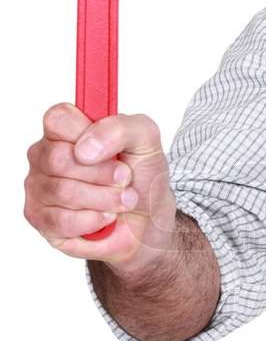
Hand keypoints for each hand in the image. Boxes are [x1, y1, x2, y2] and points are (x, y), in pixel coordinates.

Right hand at [25, 103, 176, 269]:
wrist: (150, 221)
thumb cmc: (141, 178)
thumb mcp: (145, 140)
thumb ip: (120, 127)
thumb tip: (85, 148)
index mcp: (67, 129)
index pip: (58, 119)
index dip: (88, 135)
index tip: (112, 151)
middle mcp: (46, 154)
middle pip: (58, 159)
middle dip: (104, 174)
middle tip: (124, 179)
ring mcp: (39, 186)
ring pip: (63, 191)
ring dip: (105, 199)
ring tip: (120, 200)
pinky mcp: (40, 218)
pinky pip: (61, 220)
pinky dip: (94, 219)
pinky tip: (104, 217)